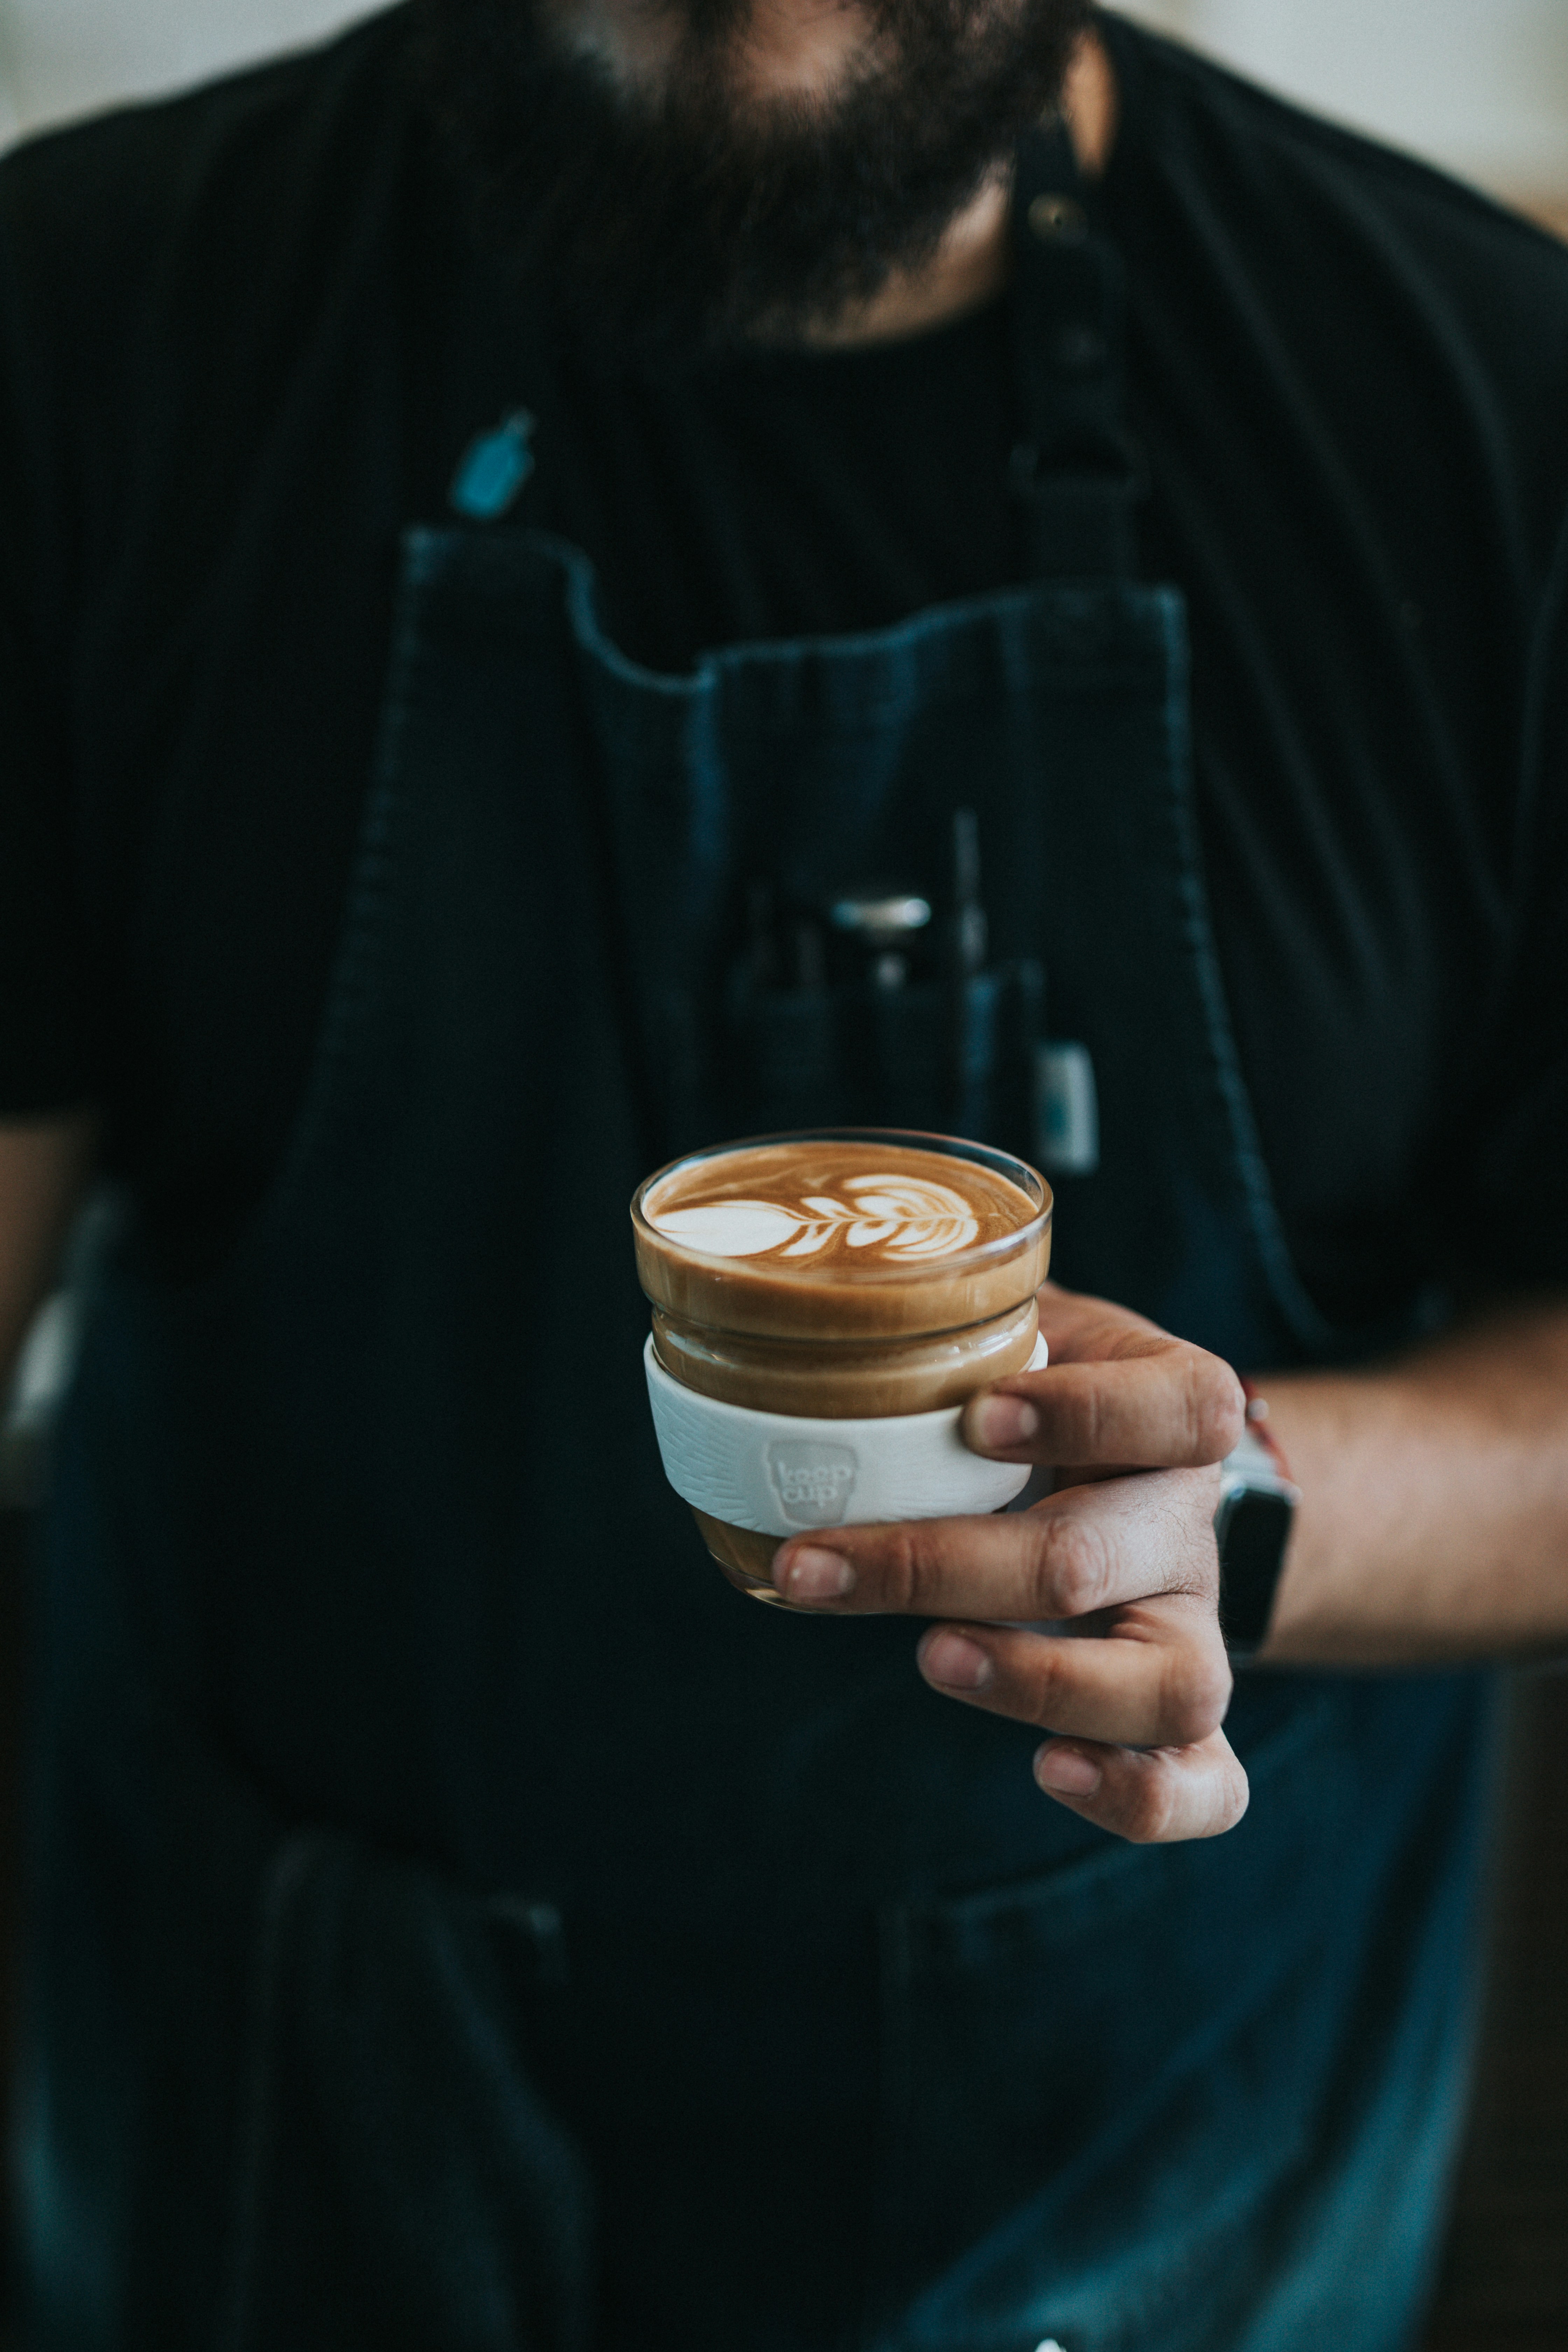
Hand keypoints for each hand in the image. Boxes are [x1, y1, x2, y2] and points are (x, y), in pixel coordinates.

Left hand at [770, 1284, 1250, 1844]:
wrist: (1125, 1471)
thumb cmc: (1043, 1390)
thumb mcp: (1023, 1329)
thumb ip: (955, 1320)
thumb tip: (817, 1319)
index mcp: (1176, 1414)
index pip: (1186, 1409)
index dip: (1089, 1415)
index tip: (976, 1418)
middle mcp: (1193, 1522)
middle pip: (1101, 1559)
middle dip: (948, 1568)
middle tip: (823, 1564)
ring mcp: (1195, 1627)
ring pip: (1174, 1688)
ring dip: (1039, 1682)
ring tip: (930, 1657)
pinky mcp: (1182, 1718)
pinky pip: (1207, 1786)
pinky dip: (1139, 1794)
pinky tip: (1048, 1769)